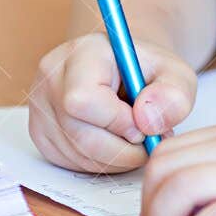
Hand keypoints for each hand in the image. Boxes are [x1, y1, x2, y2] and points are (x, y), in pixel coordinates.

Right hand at [30, 33, 196, 173]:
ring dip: (116, 159)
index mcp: (81, 53)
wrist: (124, 70)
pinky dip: (101, 163)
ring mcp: (41, 107)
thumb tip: (148, 121)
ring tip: (137, 139)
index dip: (118, 122)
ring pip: (77, 154)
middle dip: (124, 149)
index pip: (83, 99)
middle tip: (148, 141)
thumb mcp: (175, 73)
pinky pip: (70, 163)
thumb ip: (174, 93)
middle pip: (80, 135)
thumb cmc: (147, 71)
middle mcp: (52, 77)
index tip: (143, 124)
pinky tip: (117, 143)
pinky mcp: (40, 133)